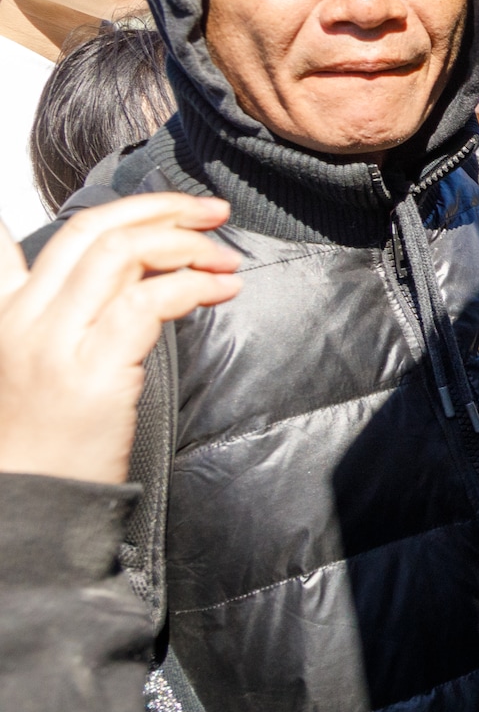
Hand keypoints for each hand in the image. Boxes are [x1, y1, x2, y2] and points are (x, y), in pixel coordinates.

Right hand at [0, 195, 242, 483]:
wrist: (30, 508)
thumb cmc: (44, 445)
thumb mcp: (28, 370)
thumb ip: (55, 321)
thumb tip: (119, 287)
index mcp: (2, 316)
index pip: (16, 241)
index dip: (85, 212)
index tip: (148, 203)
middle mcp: (21, 320)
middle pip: (91, 230)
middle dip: (159, 208)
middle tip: (212, 211)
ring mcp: (54, 344)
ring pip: (120, 253)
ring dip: (185, 243)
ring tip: (223, 257)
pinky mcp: (93, 372)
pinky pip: (147, 301)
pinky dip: (191, 284)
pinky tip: (219, 292)